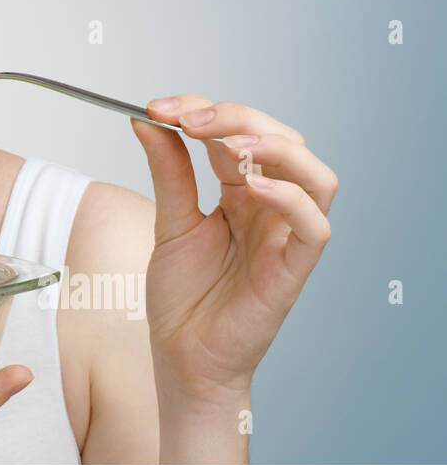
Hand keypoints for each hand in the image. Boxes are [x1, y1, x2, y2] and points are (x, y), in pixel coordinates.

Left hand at [130, 95, 338, 406]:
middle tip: (187, 119)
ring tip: (228, 143)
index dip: (202, 110)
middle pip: (280, 140)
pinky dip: (291, 199)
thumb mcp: (168, 223)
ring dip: (275, 147)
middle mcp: (269, 207)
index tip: (156, 107)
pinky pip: (313, 227)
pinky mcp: (293, 270)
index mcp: (240, 191)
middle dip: (235, 117)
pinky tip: (254, 187)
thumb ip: (168, 172)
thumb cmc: (182, 297)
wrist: (181, 357)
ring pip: (315, 176)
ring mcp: (284, 236)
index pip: (236, 132)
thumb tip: (148, 120)